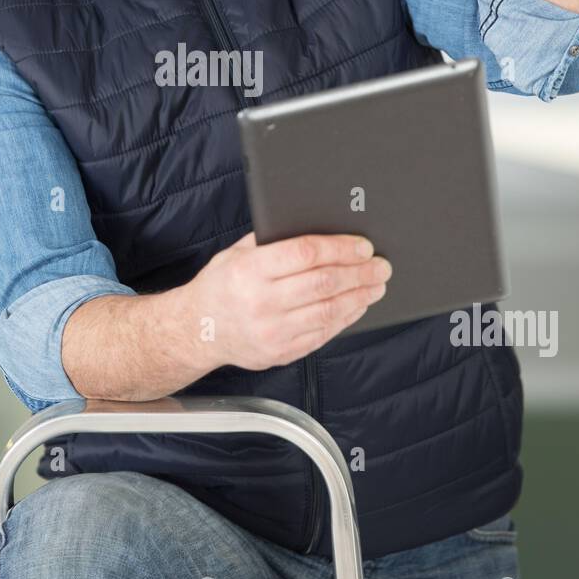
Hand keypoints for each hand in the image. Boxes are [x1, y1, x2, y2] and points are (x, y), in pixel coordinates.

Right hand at [185, 230, 392, 370]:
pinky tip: (356, 305)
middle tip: (380, 265)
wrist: (198, 330)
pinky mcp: (281, 352)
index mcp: (249, 270)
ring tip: (376, 285)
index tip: (363, 246)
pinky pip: (323, 333)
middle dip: (360, 272)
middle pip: (324, 282)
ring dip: (360, 296)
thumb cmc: (220, 285)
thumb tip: (320, 227)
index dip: (340, 248)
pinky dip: (346, 318)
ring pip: (329, 310)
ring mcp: (272, 331)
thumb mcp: (237, 253)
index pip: (305, 253)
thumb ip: (273, 241)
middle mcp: (261, 302)